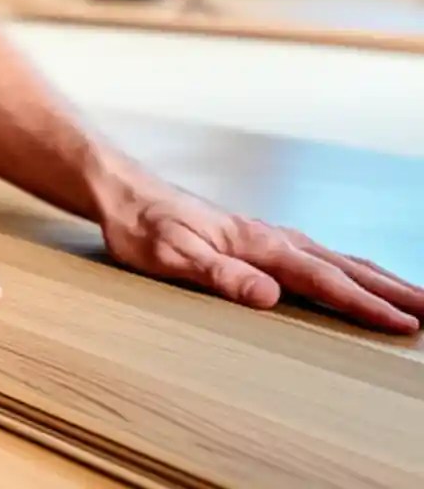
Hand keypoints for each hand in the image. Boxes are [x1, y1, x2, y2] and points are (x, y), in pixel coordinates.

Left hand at [101, 189, 423, 333]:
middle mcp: (269, 235)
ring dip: (375, 277)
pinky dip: (345, 266)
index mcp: (257, 243)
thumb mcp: (171, 258)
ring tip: (411, 296)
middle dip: (390, 290)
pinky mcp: (253, 237)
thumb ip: (220, 277)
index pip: (322, 278)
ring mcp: (264, 234)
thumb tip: (270, 295)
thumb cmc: (142, 227)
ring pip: (334, 257)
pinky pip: (314, 254)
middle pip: (343, 265)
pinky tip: (351, 274)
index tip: (403, 325)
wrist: (123, 193)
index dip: (364, 304)